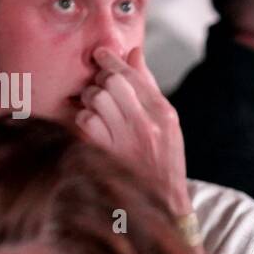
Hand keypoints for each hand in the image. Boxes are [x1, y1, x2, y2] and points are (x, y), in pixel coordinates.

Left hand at [77, 47, 191, 214]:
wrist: (163, 200)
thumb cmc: (165, 158)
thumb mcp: (167, 121)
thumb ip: (148, 87)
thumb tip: (134, 52)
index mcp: (163, 113)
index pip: (133, 75)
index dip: (112, 60)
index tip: (100, 54)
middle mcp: (145, 124)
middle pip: (112, 83)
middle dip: (102, 81)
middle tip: (101, 87)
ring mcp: (125, 140)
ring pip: (96, 99)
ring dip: (92, 100)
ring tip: (99, 108)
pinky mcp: (107, 153)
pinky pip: (86, 121)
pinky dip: (85, 119)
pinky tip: (94, 127)